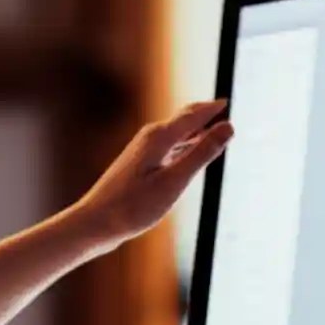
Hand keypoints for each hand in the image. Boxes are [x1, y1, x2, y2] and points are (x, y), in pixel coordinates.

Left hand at [74, 100, 233, 245]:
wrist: (96, 222)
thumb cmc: (134, 205)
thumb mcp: (175, 181)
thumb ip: (202, 153)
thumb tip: (228, 127)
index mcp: (159, 137)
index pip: (192, 115)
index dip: (211, 108)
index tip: (227, 101)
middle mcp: (149, 138)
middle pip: (182, 120)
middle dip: (202, 115)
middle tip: (221, 109)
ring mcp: (142, 152)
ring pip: (175, 135)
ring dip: (194, 131)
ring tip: (211, 129)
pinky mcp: (138, 166)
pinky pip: (167, 148)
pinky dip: (182, 147)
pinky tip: (186, 154)